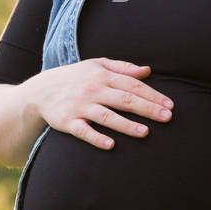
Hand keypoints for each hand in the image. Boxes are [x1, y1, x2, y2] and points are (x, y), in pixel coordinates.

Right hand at [30, 57, 173, 150]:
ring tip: (145, 132)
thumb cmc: (75, 77)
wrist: (40, 91)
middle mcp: (93, 90)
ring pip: (106, 116)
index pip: (132, 85)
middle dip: (147, 109)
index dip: (153, 95)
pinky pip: (83, 131)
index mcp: (102, 76)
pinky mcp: (67, 122)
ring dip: (126, 125)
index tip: (170, 105)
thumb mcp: (96, 65)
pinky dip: (96, 138)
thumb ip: (122, 67)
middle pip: (124, 100)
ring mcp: (80, 107)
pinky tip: (110, 145)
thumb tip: (147, 70)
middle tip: (167, 118)